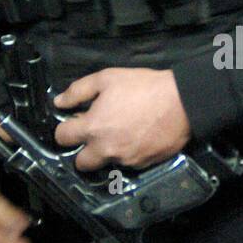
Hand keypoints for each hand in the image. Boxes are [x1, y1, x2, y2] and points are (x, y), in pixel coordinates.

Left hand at [53, 67, 191, 169]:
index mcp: (93, 128)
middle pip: (81, 163)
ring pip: (106, 164)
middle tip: (94, 136)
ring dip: (107, 153)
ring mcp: (125, 160)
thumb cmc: (143, 87)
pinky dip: (127, 154)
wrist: (182, 103)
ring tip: (120, 134)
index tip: (73, 123)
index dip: (65, 129)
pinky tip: (137, 137)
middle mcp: (105, 150)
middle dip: (83, 151)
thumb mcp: (107, 78)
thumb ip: (78, 91)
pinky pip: (127, 164)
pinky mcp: (143, 164)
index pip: (62, 138)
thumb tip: (59, 102)